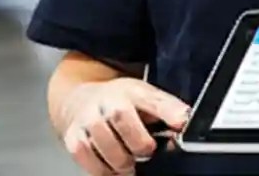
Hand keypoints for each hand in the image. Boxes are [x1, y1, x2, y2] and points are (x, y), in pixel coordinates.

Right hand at [60, 78, 190, 174]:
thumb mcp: (147, 98)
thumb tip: (185, 122)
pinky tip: (111, 168)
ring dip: (121, 161)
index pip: (151, 98)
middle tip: (145, 151)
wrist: (81, 101)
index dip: (168, 111)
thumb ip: (168, 110)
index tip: (179, 124)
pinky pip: (86, 157)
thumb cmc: (119, 103)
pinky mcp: (73, 138)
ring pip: (103, 143)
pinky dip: (102, 169)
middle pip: (120, 117)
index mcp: (130, 91)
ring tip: (128, 162)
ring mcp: (87, 119)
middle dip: (138, 143)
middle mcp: (106, 102)